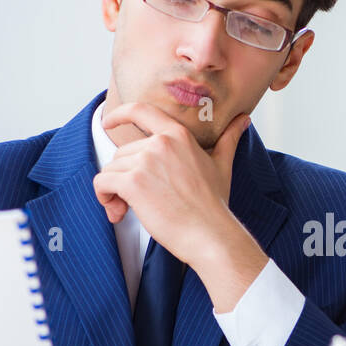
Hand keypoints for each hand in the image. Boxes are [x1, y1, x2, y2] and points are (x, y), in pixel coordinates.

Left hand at [93, 102, 251, 265]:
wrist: (210, 234)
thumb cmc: (214, 205)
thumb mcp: (222, 165)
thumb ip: (228, 139)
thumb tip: (243, 119)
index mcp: (178, 135)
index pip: (141, 110)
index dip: (120, 114)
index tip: (109, 122)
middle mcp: (160, 143)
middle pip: (122, 153)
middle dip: (123, 176)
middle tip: (136, 201)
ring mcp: (146, 161)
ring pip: (111, 169)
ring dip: (113, 191)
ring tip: (128, 210)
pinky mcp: (133, 183)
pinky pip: (102, 182)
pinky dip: (104, 198)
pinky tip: (118, 212)